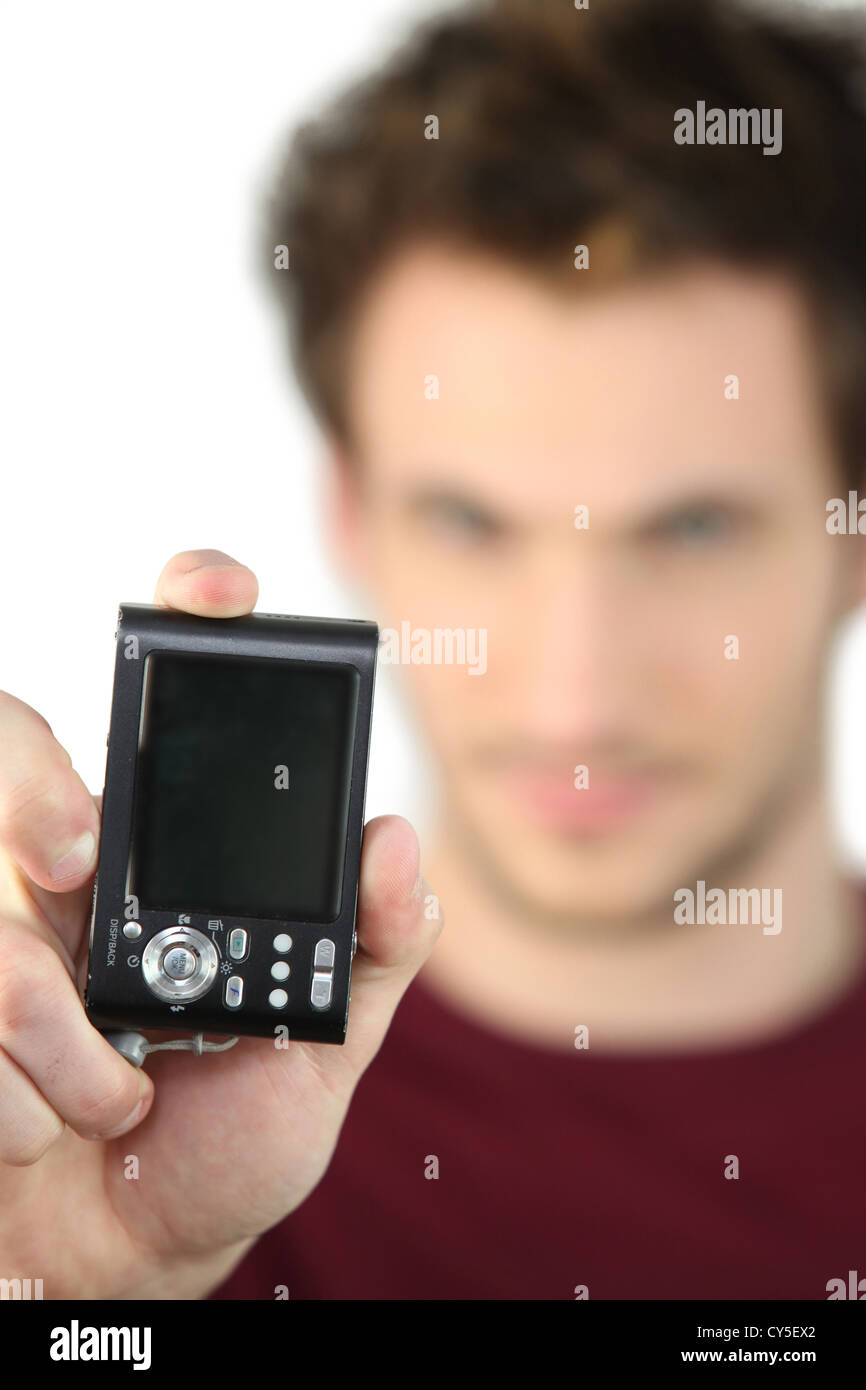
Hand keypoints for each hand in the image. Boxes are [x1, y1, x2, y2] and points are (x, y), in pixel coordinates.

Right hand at [0, 550, 441, 1298]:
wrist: (137, 1245)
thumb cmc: (229, 1129)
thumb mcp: (325, 1042)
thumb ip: (374, 947)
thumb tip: (394, 838)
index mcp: (168, 853)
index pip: (168, 699)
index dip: (190, 612)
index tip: (219, 592)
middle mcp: (67, 864)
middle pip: (15, 745)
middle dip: (34, 788)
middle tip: (78, 864)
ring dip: (53, 1030)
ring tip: (118, 1096)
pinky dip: (16, 1094)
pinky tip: (46, 1129)